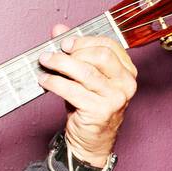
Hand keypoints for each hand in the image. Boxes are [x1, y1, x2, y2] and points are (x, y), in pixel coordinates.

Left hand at [35, 24, 137, 167]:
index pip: (109, 45)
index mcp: (127, 71)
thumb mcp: (83, 77)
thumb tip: (59, 29)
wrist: (91, 141)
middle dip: (73, 51)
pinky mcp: (101, 111)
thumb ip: (74, 52)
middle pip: (100, 56)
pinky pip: (74, 91)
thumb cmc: (89, 107)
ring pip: (86, 72)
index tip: (65, 42)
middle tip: (53, 53)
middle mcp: (126, 83)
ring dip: (60, 65)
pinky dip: (55, 83)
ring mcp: (116, 98)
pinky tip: (45, 80)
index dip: (85, 40)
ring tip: (45, 62)